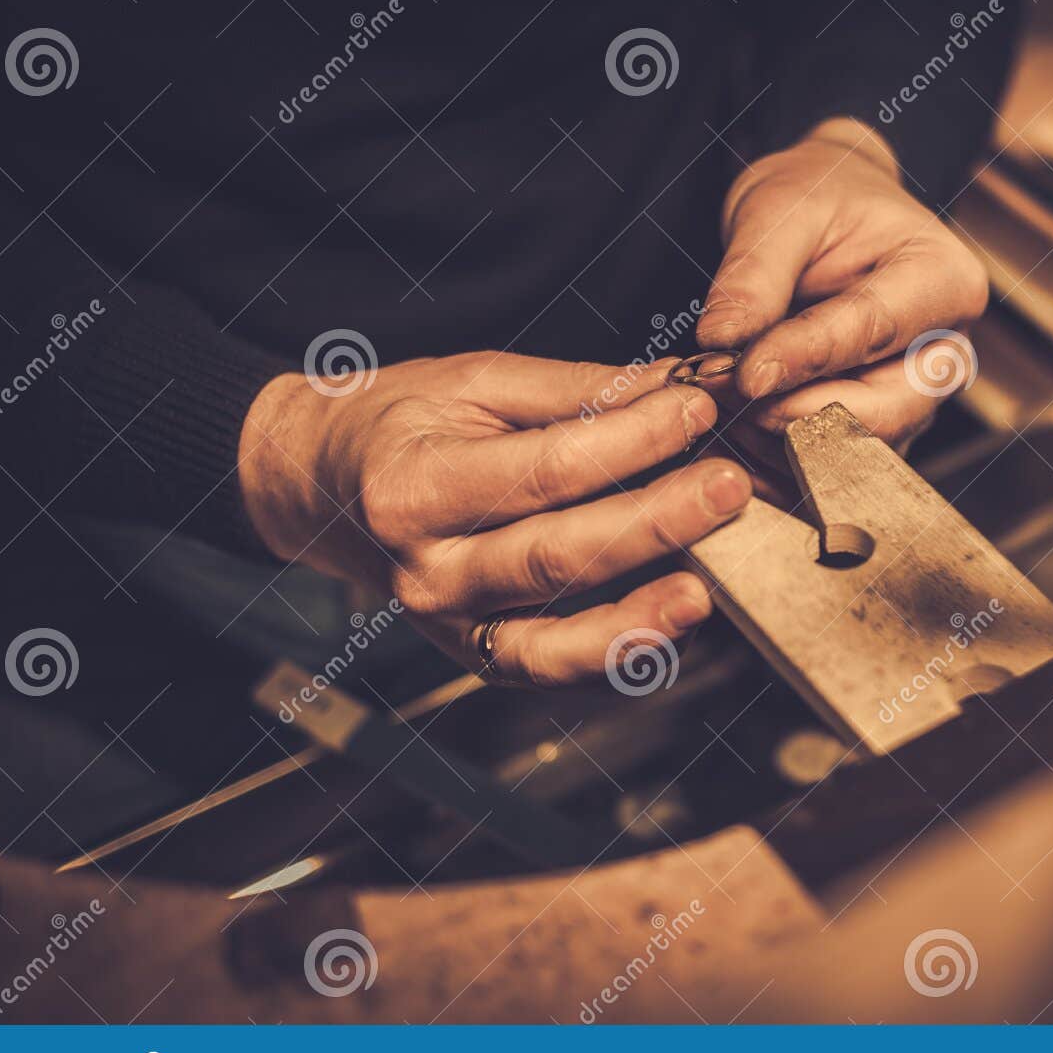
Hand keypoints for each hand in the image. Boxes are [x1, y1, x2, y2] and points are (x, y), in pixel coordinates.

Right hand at [237, 352, 751, 686]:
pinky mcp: (476, 656)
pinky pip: (553, 670)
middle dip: (655, 522)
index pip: (546, 469)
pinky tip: (674, 626)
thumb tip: (678, 384)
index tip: (699, 408)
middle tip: (730, 485)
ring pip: (556, 636)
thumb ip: (577, 390)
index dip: (631, 440)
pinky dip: (615, 657)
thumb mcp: (474, 382)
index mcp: (415, 487)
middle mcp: (426, 569)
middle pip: (558, 555)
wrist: (321, 487)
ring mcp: (449, 625)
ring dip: (641, 614)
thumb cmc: (402, 423)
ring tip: (710, 587)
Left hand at [695, 118, 987, 487]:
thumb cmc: (819, 199)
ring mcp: (916, 400)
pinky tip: (733, 434)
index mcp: (944, 279)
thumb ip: (754, 275)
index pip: (874, 330)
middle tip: (729, 398)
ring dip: (781, 441)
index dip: (805, 358)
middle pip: (885, 411)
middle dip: (801, 415)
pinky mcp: (879, 431)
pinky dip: (778, 461)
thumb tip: (723, 341)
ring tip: (722, 407)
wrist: (825, 214)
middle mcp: (944, 351)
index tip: (746, 374)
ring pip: (857, 450)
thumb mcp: (779, 209)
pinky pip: (833, 466)